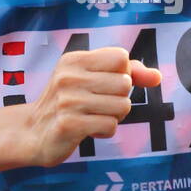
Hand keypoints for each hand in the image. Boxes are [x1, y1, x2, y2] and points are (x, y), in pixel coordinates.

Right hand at [23, 46, 162, 167]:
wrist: (32, 132)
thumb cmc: (68, 103)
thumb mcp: (92, 79)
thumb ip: (127, 73)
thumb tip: (157, 76)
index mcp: (74, 60)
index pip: (121, 57)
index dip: (122, 74)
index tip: (105, 84)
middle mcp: (69, 76)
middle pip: (125, 83)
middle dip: (120, 99)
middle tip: (99, 105)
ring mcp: (68, 101)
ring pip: (122, 106)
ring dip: (114, 117)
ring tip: (93, 117)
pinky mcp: (69, 124)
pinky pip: (111, 126)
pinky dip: (105, 132)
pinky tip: (89, 130)